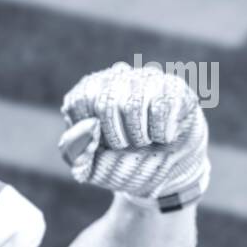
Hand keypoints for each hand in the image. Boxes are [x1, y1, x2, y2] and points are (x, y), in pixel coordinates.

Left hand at [58, 62, 209, 211]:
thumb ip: (73, 146)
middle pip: (107, 104)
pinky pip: (162, 108)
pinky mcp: (174, 87)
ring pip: (134, 105)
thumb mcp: (85, 164)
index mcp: (88, 90)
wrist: (163, 170)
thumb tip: (91, 124)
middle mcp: (116, 76)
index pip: (79, 101)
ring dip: (139, 137)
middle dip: (115, 138)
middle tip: (125, 146)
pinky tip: (162, 137)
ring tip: (144, 142)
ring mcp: (146, 78)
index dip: (90, 132)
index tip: (101, 143)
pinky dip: (160, 134)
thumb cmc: (118, 160)